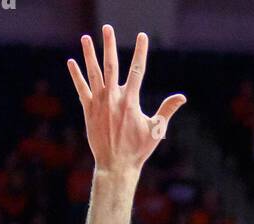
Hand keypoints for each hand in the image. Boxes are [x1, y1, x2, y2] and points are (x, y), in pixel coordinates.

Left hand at [67, 26, 185, 174]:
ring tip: (86, 38)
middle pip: (111, 65)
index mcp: (130, 101)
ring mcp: (99, 103)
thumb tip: (182, 97)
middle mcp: (113, 98)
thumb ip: (167, 110)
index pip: (137, 70)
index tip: (142, 36)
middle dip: (109, 45)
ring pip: (94, 74)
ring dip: (89, 55)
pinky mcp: (89, 111)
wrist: (116, 166)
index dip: (140, 52)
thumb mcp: (156, 130)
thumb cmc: (138, 150)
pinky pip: (81, 89)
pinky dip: (76, 76)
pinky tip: (71, 62)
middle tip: (107, 28)